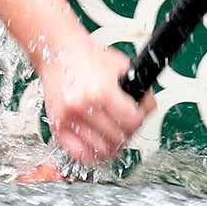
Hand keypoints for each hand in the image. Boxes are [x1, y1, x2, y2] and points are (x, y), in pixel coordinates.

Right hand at [34, 33, 150, 168]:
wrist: (57, 50)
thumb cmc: (86, 56)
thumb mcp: (121, 65)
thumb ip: (140, 88)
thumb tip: (148, 108)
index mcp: (102, 91)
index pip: (132, 122)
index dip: (139, 121)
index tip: (137, 117)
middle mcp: (83, 106)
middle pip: (119, 138)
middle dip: (127, 134)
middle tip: (126, 126)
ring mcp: (68, 118)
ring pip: (101, 150)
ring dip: (112, 147)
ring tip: (113, 136)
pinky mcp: (57, 125)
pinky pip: (79, 154)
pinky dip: (92, 155)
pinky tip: (98, 147)